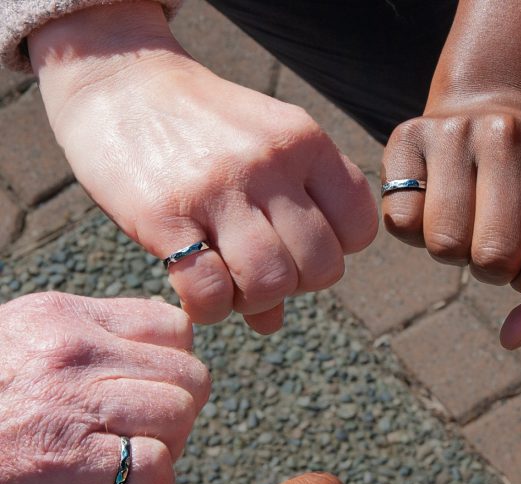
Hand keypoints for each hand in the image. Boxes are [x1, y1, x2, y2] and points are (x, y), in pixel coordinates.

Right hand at [0, 292, 209, 483]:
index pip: (174, 326)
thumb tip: (149, 363)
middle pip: (190, 374)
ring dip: (168, 453)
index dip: (177, 367)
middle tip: (140, 439)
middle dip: (180, 414)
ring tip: (124, 469)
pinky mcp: (73, 459)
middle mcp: (77, 351)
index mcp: (65, 317)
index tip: (151, 396)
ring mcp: (77, 402)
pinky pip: (158, 467)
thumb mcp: (18, 345)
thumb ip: (83, 344)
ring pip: (181, 415)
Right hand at [29, 1, 376, 333]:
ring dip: (254, 301)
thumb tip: (272, 323)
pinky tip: (197, 294)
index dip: (334, 254)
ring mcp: (219, 187)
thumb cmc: (202, 133)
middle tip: (261, 273)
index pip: (359, 229)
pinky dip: (210, 309)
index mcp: (305, 142)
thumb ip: (285, 229)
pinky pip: (210, 290)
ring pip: (273, 282)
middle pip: (322, 266)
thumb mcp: (260, 158)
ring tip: (229, 285)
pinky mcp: (165, 213)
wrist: (118, 81)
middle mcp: (271, 163)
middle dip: (296, 286)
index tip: (298, 249)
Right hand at [382, 93, 520, 293]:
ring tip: (462, 225)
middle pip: (493, 255)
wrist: (485, 107)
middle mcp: (507, 133)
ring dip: (452, 251)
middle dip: (490, 269)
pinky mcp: (407, 137)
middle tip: (490, 244)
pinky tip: (430, 207)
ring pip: (444, 242)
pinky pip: (403, 222)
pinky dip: (413, 232)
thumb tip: (519, 333)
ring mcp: (454, 131)